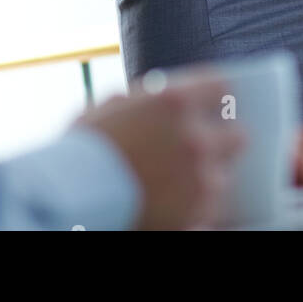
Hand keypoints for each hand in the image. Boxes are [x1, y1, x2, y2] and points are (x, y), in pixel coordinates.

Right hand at [76, 69, 245, 229]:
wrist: (65, 202)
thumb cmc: (79, 152)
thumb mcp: (109, 108)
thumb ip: (144, 99)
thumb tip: (157, 96)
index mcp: (175, 101)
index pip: (220, 86)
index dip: (214, 95)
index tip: (211, 103)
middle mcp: (195, 138)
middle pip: (236, 133)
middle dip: (222, 139)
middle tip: (205, 147)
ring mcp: (200, 180)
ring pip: (224, 174)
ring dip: (207, 177)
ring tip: (181, 184)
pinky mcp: (197, 215)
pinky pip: (212, 208)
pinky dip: (198, 208)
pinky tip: (177, 204)